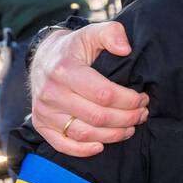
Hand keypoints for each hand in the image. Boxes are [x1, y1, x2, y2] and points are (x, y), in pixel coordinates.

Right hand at [30, 21, 148, 156]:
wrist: (43, 58)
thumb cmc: (74, 48)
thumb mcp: (91, 32)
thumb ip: (111, 33)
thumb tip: (125, 48)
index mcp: (65, 69)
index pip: (104, 94)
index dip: (129, 100)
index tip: (142, 98)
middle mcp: (51, 92)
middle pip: (97, 116)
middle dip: (126, 118)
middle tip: (141, 114)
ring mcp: (44, 110)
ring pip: (84, 133)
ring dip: (112, 135)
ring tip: (130, 127)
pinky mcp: (40, 123)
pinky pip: (63, 144)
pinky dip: (84, 150)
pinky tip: (102, 145)